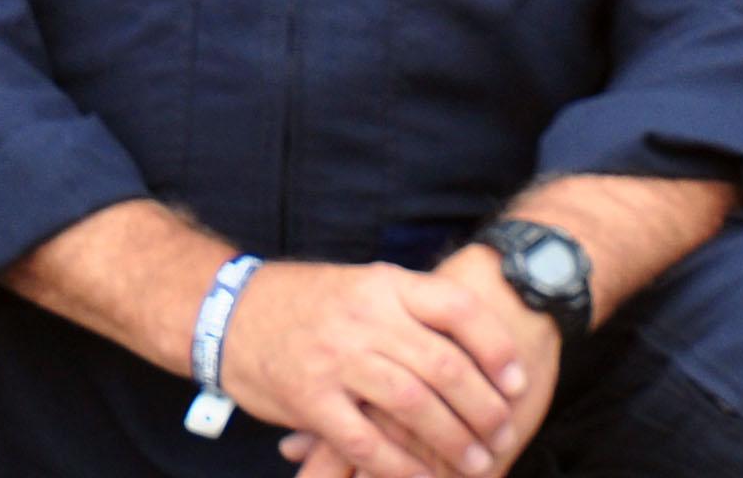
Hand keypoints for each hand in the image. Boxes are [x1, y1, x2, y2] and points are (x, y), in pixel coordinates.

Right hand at [224, 252, 555, 477]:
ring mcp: (335, 359)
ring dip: (453, 440)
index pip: (455, 310)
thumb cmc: (303, 301)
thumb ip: (407, 307)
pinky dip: (402, 466)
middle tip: (503, 431)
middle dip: (483, 407)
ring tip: (477, 461)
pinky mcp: (310, 399)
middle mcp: (363, 318)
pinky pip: (368, 443)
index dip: (494, 348)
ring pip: (413, 406)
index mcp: (382, 283)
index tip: (517, 380)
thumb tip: (471, 337)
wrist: (226, 310)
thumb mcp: (359, 284)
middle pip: (443, 366)